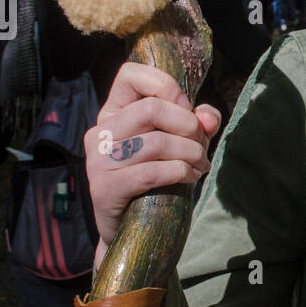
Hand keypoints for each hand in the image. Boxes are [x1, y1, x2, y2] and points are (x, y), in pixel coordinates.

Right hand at [85, 63, 221, 247]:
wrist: (131, 232)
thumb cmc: (155, 182)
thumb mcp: (177, 146)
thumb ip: (196, 124)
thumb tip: (207, 117)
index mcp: (113, 113)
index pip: (131, 74)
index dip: (166, 85)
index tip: (185, 109)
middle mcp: (100, 132)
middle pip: (151, 108)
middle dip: (188, 125)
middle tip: (201, 145)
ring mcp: (98, 160)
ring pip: (156, 142)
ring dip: (190, 152)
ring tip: (200, 164)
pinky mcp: (105, 188)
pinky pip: (151, 172)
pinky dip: (180, 172)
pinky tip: (190, 178)